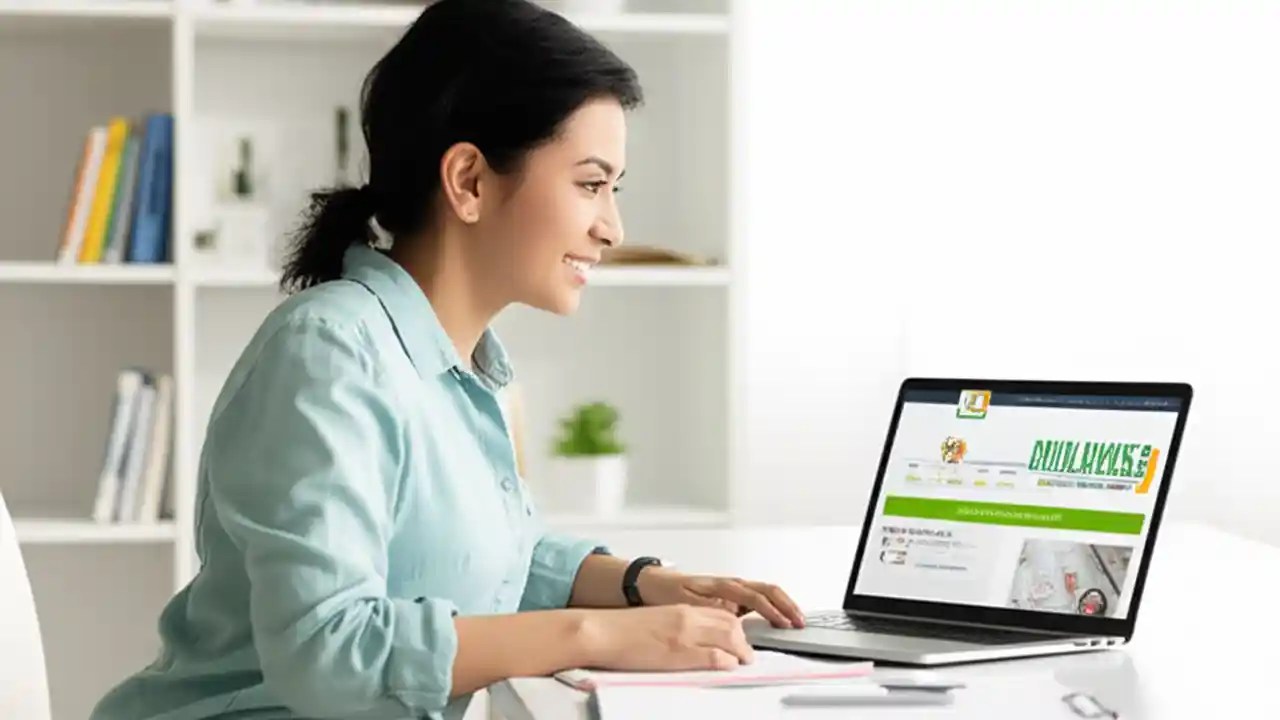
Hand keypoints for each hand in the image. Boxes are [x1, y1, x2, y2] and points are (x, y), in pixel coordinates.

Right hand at [582, 605, 754, 670]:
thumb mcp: (656, 620)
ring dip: (741, 651)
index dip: (736, 626)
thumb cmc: (622, 630)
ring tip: (742, 661)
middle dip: (743, 639)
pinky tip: (728, 666)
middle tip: (745, 653)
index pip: (722, 612)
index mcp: (681, 609)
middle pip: (731, 624)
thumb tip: (692, 638)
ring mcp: (685, 635)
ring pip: (730, 638)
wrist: (602, 631)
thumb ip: (677, 625)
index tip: (739, 638)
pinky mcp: (680, 653)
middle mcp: (688, 618)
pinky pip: (716, 657)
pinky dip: (728, 662)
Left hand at [636, 568, 805, 628]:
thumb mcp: (685, 601)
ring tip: (797, 620)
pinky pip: (758, 598)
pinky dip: (773, 606)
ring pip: (766, 592)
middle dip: (787, 605)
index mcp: (722, 585)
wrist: (653, 583)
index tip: (784, 623)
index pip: (754, 596)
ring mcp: (732, 589)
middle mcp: (731, 584)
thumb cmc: (667, 591)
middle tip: (800, 622)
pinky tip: (780, 619)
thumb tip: (734, 613)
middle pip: (768, 590)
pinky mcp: (731, 596)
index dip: (772, 610)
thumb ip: (710, 606)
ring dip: (783, 604)